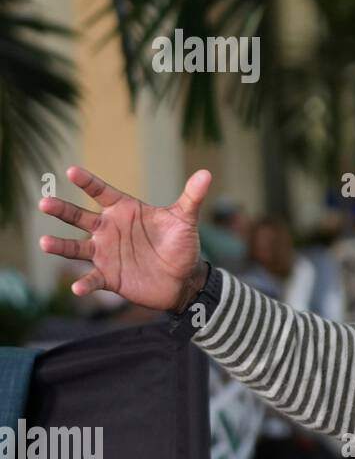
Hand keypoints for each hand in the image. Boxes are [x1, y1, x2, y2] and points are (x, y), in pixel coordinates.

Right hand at [37, 166, 211, 312]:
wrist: (184, 279)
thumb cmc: (181, 244)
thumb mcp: (185, 220)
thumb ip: (192, 197)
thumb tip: (206, 173)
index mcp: (124, 211)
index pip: (102, 192)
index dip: (88, 182)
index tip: (72, 171)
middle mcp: (109, 230)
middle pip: (79, 217)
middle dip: (62, 210)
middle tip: (44, 202)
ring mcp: (105, 253)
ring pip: (76, 248)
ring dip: (60, 246)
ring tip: (44, 242)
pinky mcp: (109, 277)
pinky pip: (92, 279)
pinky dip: (84, 284)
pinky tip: (77, 288)